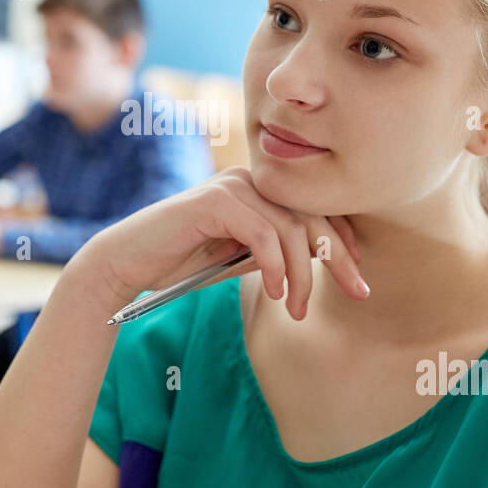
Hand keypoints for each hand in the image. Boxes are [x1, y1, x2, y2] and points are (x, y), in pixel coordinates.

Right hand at [70, 165, 366, 320]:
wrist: (128, 263)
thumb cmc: (182, 262)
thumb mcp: (240, 258)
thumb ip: (274, 252)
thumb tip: (321, 259)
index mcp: (258, 188)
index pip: (315, 207)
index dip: (343, 241)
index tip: (359, 276)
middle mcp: (248, 179)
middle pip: (312, 213)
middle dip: (338, 257)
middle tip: (358, 292)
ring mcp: (231, 186)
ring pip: (291, 227)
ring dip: (302, 274)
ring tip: (297, 309)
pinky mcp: (215, 201)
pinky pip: (262, 233)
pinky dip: (275, 266)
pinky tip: (275, 292)